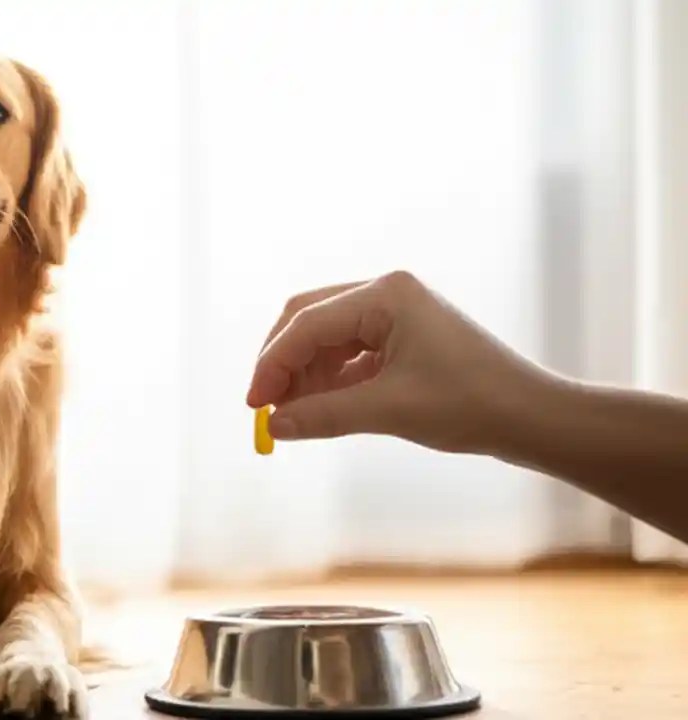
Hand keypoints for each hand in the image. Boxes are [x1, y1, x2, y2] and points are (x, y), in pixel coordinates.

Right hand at [246, 271, 547, 453]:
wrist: (532, 418)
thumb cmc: (471, 405)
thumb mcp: (389, 411)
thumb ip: (324, 415)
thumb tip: (273, 426)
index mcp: (386, 294)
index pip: (308, 323)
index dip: (272, 364)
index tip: (255, 406)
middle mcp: (387, 293)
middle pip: (308, 319)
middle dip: (282, 363)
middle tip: (265, 407)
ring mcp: (395, 313)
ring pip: (325, 338)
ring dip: (304, 375)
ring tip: (293, 416)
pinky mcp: (402, 337)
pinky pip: (348, 353)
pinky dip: (329, 381)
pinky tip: (321, 409)